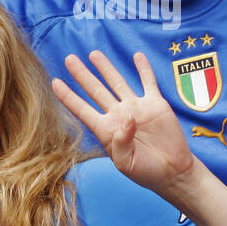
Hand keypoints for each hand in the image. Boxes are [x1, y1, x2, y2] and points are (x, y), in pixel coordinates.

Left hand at [52, 51, 197, 196]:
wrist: (171, 171)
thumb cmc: (145, 171)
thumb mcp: (126, 163)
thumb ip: (120, 143)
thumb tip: (126, 119)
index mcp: (105, 129)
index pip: (82, 109)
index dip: (68, 96)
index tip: (54, 82)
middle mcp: (117, 115)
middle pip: (95, 90)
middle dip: (82, 74)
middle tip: (69, 58)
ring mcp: (135, 107)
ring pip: (117, 82)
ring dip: (106, 68)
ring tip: (93, 54)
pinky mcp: (155, 104)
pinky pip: (148, 82)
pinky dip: (143, 69)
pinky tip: (137, 56)